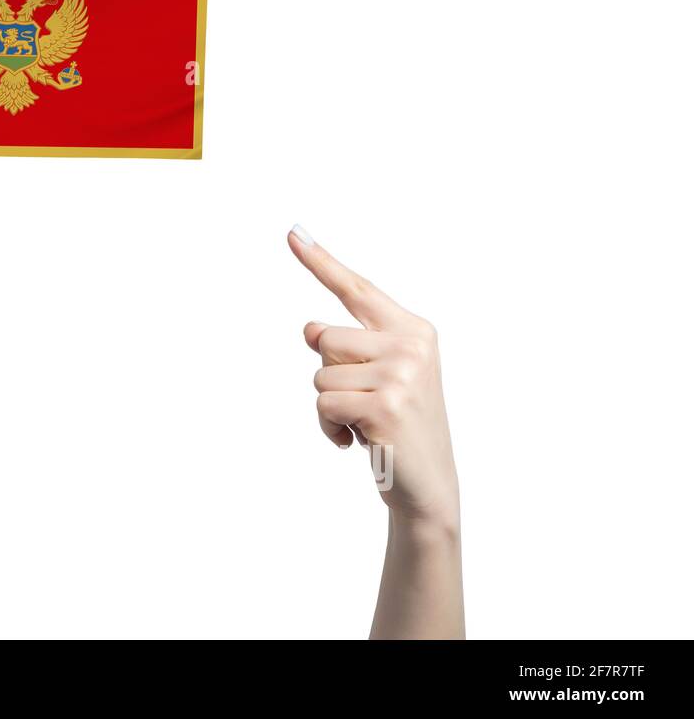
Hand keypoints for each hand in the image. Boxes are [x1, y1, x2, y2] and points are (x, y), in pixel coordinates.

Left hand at [289, 225, 462, 637]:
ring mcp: (401, 372)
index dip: (320, 260)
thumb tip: (310, 328)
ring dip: (329, 405)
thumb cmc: (397, 427)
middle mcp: (410, 343)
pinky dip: (329, 428)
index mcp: (412, 330)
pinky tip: (356, 442)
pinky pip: (322, 403)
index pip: (356, 288)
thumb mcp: (382, 377)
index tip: (291, 231)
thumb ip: (352, 345)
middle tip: (363, 401)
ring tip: (363, 423)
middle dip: (329, 372)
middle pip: (322, 336)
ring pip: (318, 373)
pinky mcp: (385, 403)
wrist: (426, 487)